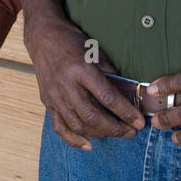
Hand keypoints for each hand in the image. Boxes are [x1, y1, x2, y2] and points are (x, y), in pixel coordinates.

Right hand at [23, 13, 142, 150]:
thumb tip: (128, 93)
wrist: (43, 36)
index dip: (125, 112)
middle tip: (130, 132)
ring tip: (115, 134)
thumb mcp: (95, 51)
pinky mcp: (47, 102)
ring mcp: (55, 96)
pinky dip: (73, 139)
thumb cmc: (72, 40)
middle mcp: (67, 85)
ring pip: (77, 124)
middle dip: (114, 128)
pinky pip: (59, 127)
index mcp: (82, 69)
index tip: (138, 122)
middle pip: (92, 116)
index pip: (108, 97)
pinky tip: (88, 144)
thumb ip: (110, 74)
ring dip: (99, 134)